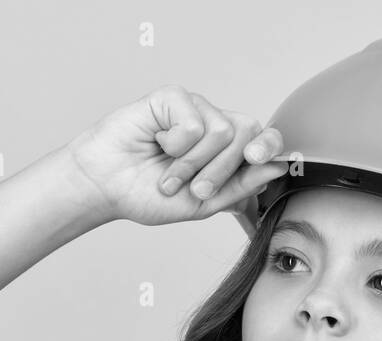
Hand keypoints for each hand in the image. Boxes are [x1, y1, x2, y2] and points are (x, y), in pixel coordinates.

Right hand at [67, 85, 288, 227]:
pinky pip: (193, 123)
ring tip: (170, 175)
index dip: (271, 147)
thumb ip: (240, 186)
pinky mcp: (172, 97)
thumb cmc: (148, 194)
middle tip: (195, 190)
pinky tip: (157, 145)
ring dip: (193, 164)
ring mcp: (194, 108)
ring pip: (222, 131)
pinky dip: (175, 145)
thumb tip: (276, 166)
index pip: (263, 139)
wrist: (106, 188)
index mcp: (227, 151)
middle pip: (246, 134)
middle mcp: (214, 124)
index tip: (262, 160)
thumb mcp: (203, 203)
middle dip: (222, 172)